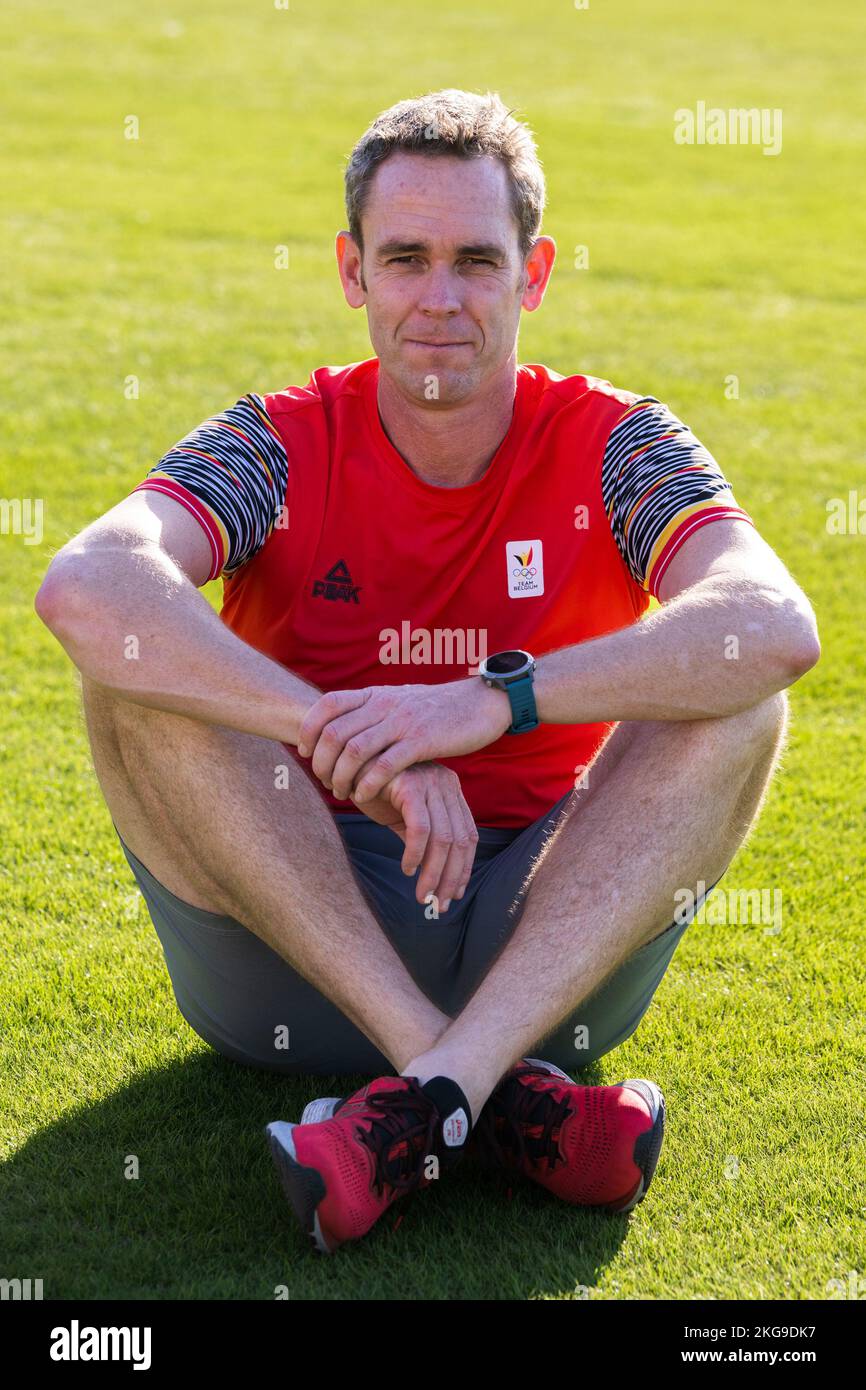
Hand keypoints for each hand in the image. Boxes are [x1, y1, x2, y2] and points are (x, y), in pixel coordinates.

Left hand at [297, 679, 511, 802]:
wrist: (480, 703)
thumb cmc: (438, 709)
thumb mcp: (399, 701)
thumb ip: (372, 711)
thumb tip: (342, 727)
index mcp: (376, 694)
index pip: (328, 704)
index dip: (308, 728)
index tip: (304, 751)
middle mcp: (384, 705)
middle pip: (334, 733)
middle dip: (320, 762)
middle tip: (323, 781)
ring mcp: (402, 722)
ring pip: (353, 750)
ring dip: (340, 777)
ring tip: (341, 793)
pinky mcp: (421, 741)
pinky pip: (384, 765)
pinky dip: (367, 784)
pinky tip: (364, 796)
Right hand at [351, 762, 478, 909]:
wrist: (344, 761)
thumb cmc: (372, 788)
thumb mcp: (403, 815)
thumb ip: (421, 839)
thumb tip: (433, 875)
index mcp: (450, 790)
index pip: (468, 836)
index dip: (463, 868)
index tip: (454, 893)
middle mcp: (446, 784)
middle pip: (460, 841)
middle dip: (450, 878)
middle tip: (438, 905)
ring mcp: (430, 782)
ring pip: (442, 839)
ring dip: (432, 873)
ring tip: (421, 895)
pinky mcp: (411, 786)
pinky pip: (420, 829)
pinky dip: (415, 854)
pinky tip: (406, 869)